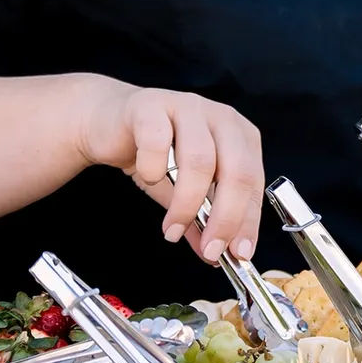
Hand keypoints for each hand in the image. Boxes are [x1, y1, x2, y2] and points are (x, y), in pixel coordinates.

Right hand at [77, 81, 263, 263]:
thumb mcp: (184, 191)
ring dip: (186, 204)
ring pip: (199, 160)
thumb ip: (203, 220)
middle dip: (225, 218)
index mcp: (240, 136)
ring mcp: (188, 107)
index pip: (254, 181)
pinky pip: (157, 142)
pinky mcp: (151, 106)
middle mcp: (221, 118)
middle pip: (236, 171)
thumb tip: (216, 256)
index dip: (248, 220)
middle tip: (210, 249)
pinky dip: (154, 168)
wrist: (107, 123)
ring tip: (172, 229)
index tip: (239, 253)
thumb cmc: (155, 153)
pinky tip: (149, 178)